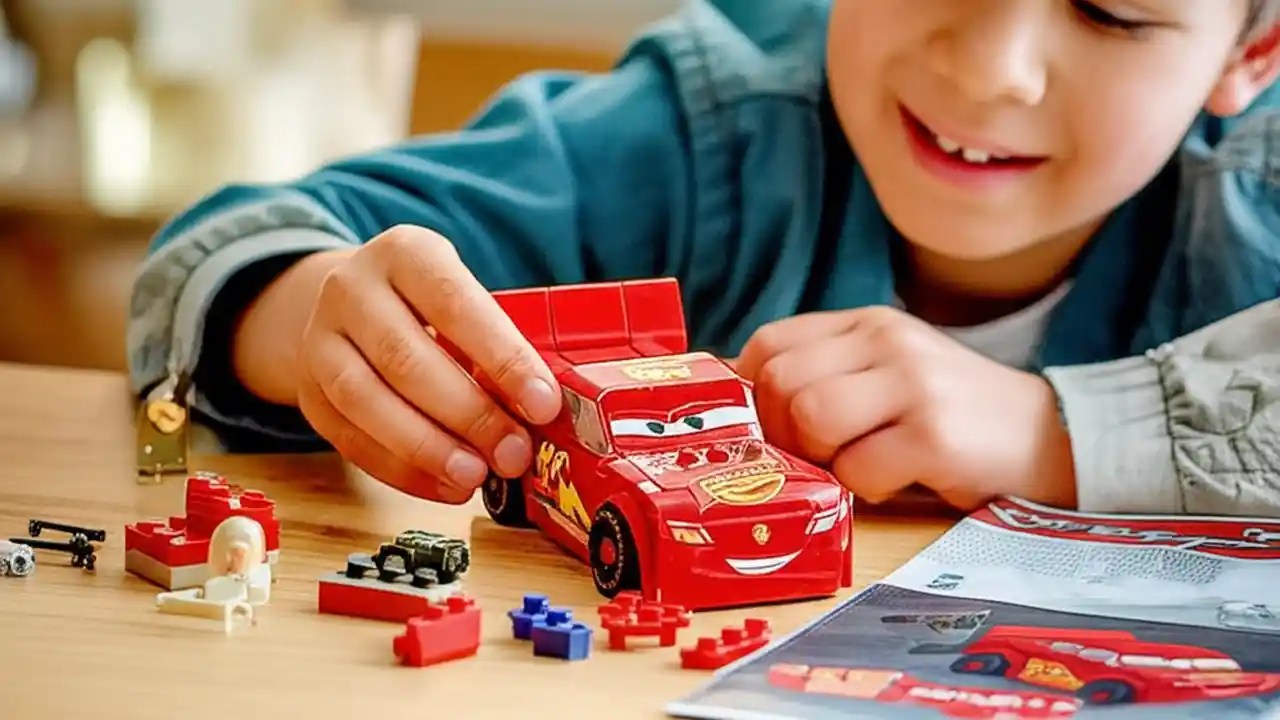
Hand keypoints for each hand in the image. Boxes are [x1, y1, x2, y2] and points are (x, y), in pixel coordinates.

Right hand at [291, 225, 560, 502]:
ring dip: (428, 449)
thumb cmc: (432, 306)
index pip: (455, 304)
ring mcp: (319, 339)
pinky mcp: (308, 391)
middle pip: (406, 358)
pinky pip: (349, 439)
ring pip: (366, 401)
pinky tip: (443, 487)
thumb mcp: (465, 298)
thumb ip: (495, 345)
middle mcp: (351, 288)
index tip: (542, 404)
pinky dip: (401, 471)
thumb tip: (536, 412)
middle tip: (513, 452)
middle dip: (468, 414)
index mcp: (405, 252)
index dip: (502, 358)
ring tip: (475, 476)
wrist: (353, 303)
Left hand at [735, 307, 1076, 510]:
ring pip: (812, 419)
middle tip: (823, 456)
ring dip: (823, 460)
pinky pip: (857, 469)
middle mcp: (888, 341)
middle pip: (781, 384)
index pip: (768, 345)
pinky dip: (866, 489)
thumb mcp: (890, 373)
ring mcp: (914, 384)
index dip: (754, 395)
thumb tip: (737, 402)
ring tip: (860, 465)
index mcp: (868, 323)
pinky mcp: (935, 435)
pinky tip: (898, 479)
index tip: (776, 428)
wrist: (1053, 437)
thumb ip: (826, 374)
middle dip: (786, 434)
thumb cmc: (954, 414)